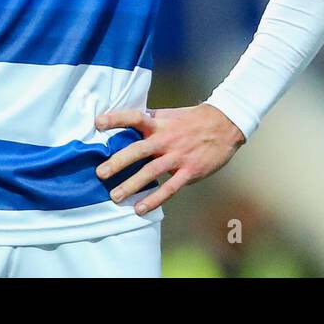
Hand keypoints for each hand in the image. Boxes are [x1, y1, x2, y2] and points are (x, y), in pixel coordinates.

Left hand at [94, 104, 245, 214]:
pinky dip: (154, 199)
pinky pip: (169, 188)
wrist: (225, 124)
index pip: (134, 117)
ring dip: (132, 185)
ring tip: (115, 196)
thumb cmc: (193, 119)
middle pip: (138, 150)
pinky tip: (140, 208)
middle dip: (118, 162)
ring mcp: (178, 156)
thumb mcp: (171, 114)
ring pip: (151, 172)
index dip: (116, 119)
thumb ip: (151, 120)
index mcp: (160, 123)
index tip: (97, 123)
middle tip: (100, 173)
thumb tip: (128, 124)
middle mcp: (166, 139)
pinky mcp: (190, 171)